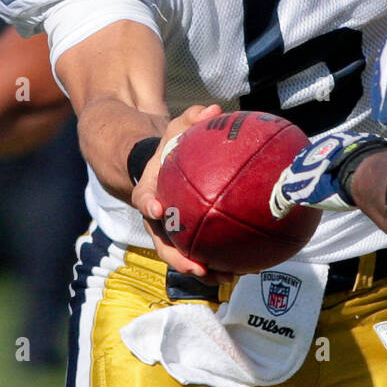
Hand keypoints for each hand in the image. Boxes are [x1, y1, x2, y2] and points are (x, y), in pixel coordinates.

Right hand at [131, 103, 221, 278]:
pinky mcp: (185, 238)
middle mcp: (156, 218)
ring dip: (202, 270)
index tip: (156, 209)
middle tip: (199, 267)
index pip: (144, 199)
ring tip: (228, 278)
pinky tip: (242, 269)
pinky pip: (200, 253)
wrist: (163, 167)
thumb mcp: (176, 129)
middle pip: (163, 243)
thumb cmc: (171, 146)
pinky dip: (217, 263)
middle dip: (179, 259)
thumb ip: (191, 119)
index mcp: (148, 191)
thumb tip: (214, 108)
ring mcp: (169, 231)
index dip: (149, 205)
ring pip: (182, 256)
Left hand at [270, 132, 386, 218]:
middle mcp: (316, 153)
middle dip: (298, 171)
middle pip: (302, 162)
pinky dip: (280, 205)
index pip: (321, 152)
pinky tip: (278, 213)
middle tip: (295, 181)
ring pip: (289, 178)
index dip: (317, 160)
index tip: (317, 168)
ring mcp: (306, 169)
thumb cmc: (374, 162)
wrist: (363, 170)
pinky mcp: (300, 186)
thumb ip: (381, 153)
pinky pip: (284, 196)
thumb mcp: (378, 153)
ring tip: (279, 202)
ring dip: (285, 189)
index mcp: (333, 144)